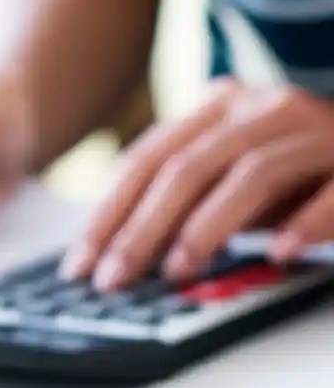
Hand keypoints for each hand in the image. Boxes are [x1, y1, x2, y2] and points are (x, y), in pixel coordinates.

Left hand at [63, 79, 333, 288]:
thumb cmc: (301, 177)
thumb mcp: (232, 185)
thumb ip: (185, 205)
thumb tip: (117, 258)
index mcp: (220, 108)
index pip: (147, 160)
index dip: (107, 215)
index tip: (79, 266)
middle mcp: (264, 109)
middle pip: (187, 167)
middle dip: (142, 228)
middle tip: (115, 278)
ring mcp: (316, 130)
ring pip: (249, 173)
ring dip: (207, 226)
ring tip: (178, 271)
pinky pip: (332, 190)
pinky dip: (304, 221)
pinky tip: (277, 253)